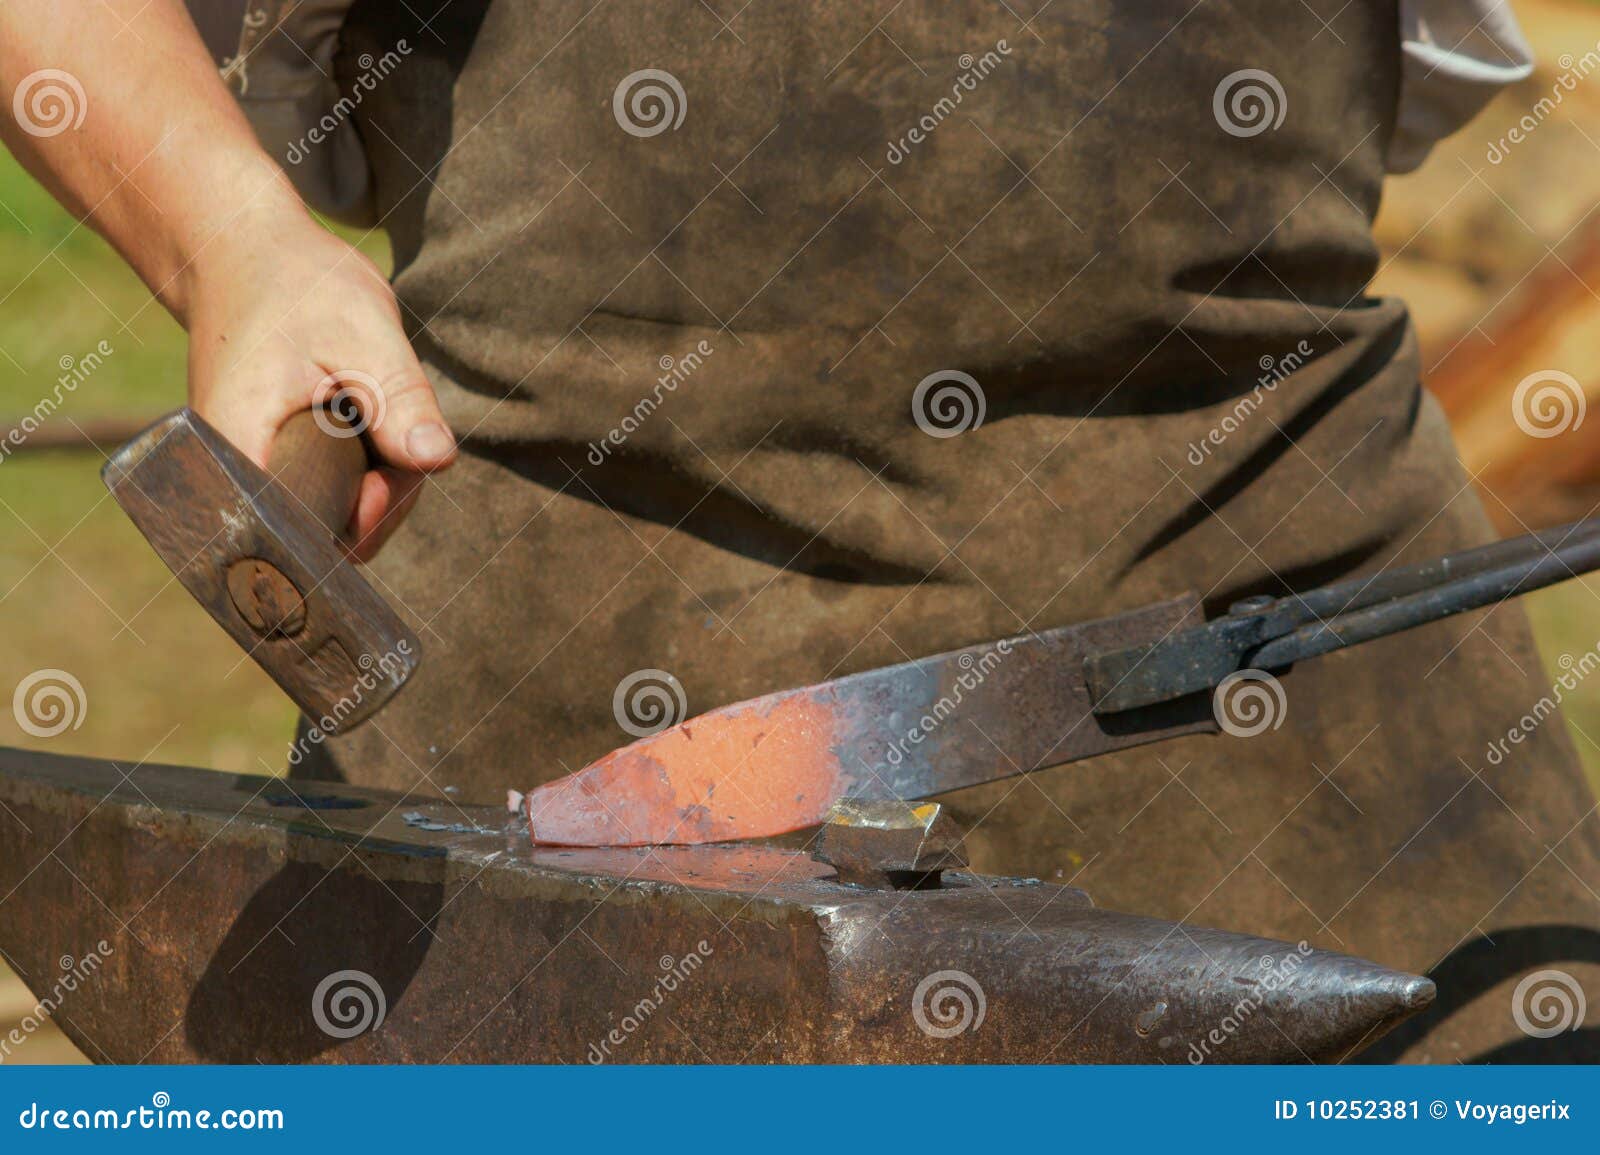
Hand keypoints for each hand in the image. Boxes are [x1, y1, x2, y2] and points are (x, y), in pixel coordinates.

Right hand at [183, 204, 455, 560]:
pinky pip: (328, 494)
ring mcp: (251, 473)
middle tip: (393, 430)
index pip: (295, 538)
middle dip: (378, 500)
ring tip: (375, 409)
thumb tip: (437, 460)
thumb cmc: (295, 285)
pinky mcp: (272, 466)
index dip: (354, 529)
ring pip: (333, 517)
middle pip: (323, 535)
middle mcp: (231, 474)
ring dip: (377, 482)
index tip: (386, 487)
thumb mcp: (361, 331)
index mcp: (237, 449)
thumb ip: (398, 399)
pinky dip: (363, 470)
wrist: (244, 253)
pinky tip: (367, 423)